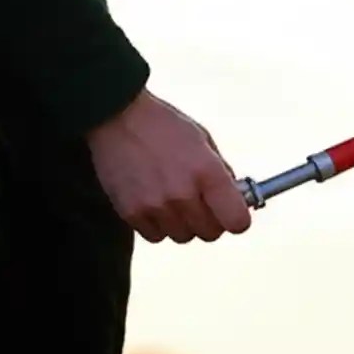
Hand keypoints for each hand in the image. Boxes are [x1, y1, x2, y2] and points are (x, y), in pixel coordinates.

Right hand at [87, 91, 251, 242]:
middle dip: (208, 221)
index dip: (237, 219)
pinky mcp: (132, 213)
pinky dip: (157, 224)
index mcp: (208, 173)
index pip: (237, 221)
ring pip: (182, 236)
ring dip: (181, 223)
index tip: (232, 214)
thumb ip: (221, 173)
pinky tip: (152, 201)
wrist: (116, 117)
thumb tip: (236, 199)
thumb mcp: (203, 141)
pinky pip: (155, 235)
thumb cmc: (163, 126)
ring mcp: (156, 206)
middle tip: (199, 203)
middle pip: (209, 233)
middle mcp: (183, 194)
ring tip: (171, 198)